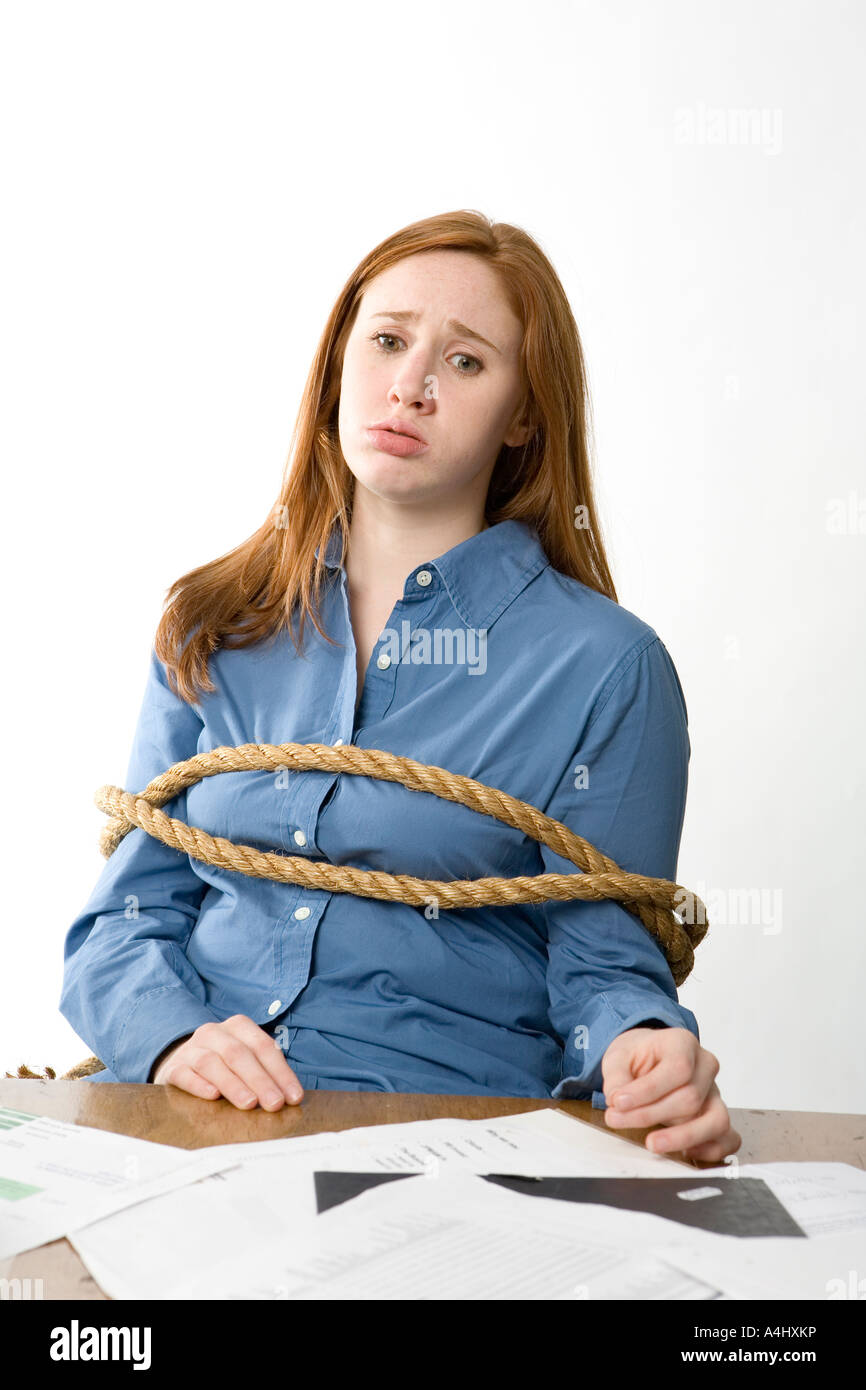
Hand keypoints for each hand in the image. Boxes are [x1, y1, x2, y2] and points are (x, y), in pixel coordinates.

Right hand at [151, 1014, 303, 1110]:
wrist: (180, 1061)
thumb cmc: (224, 1064)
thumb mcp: (246, 1059)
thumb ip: (266, 1072)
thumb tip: (289, 1097)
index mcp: (238, 1026)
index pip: (263, 1047)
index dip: (281, 1072)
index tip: (294, 1097)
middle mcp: (214, 1033)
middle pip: (239, 1054)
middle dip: (260, 1080)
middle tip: (275, 1104)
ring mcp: (191, 1049)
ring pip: (212, 1063)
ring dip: (233, 1084)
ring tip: (249, 1103)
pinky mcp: (173, 1068)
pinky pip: (185, 1075)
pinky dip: (199, 1085)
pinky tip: (213, 1096)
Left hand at [601, 1026, 740, 1160]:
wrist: (650, 1059)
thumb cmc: (639, 1057)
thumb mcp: (619, 1056)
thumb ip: (616, 1076)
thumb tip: (617, 1101)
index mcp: (683, 1043)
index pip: (678, 1069)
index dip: (648, 1090)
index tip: (618, 1102)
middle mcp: (705, 1067)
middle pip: (690, 1098)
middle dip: (650, 1114)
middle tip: (617, 1120)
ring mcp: (715, 1093)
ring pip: (716, 1121)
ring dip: (682, 1137)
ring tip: (652, 1144)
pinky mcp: (716, 1116)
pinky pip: (729, 1138)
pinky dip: (710, 1150)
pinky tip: (683, 1153)